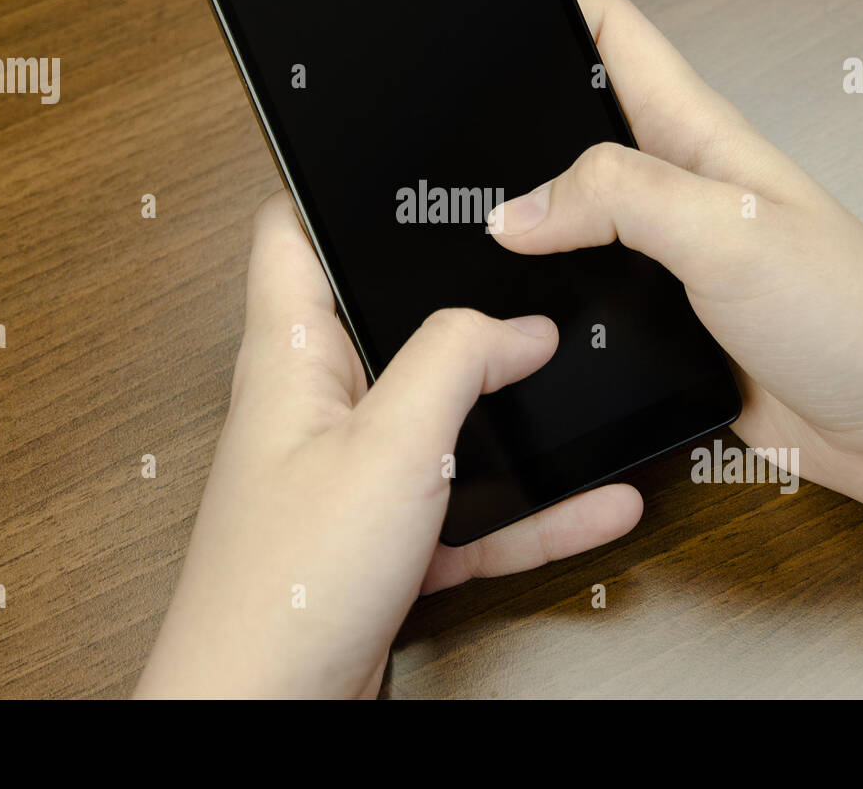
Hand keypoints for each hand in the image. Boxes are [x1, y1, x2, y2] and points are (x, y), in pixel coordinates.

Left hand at [134, 192, 642, 697]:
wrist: (268, 713)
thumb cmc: (283, 589)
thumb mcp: (388, 445)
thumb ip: (452, 362)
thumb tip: (516, 324)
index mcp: (293, 355)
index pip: (291, 231)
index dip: (328, 183)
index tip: (385, 150)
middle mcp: (320, 404)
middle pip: (390, 318)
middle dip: (458, 294)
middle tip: (522, 260)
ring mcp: (355, 472)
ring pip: (445, 418)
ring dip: (509, 408)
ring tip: (578, 380)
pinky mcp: (386, 534)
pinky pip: (471, 503)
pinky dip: (530, 503)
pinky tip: (595, 500)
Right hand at [490, 0, 862, 588]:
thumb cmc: (855, 312)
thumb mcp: (727, 229)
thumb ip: (616, 200)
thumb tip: (516, 210)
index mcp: (697, 134)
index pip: (615, 34)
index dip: (553, 10)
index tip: (489, 22)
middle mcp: (678, 186)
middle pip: (577, 125)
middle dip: (515, 126)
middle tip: (458, 147)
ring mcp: (670, 255)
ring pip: (573, 214)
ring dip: (527, 222)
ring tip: (470, 232)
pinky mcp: (665, 320)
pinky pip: (588, 291)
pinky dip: (550, 294)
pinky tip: (523, 312)